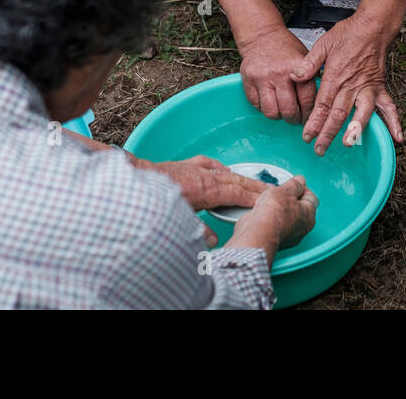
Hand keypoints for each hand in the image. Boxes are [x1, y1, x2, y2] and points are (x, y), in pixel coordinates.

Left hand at [126, 153, 267, 247]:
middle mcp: (205, 176)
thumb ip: (199, 230)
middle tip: (269, 189)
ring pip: (224, 173)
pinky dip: (220, 168)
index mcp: (207, 190)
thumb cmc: (156, 201)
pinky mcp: (186, 165)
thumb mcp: (180, 218)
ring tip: (252, 183)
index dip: (252, 197)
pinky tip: (224, 170)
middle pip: (235, 181)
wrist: (136, 178)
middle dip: (253, 186)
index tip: (267, 199)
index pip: (237, 194)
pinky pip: (209, 164)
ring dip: (240, 178)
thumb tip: (210, 241)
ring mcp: (196, 169)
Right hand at [228, 176, 317, 261]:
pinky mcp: (276, 239)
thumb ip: (295, 184)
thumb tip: (300, 181)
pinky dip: (271, 218)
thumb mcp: (285, 190)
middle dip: (289, 198)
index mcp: (309, 215)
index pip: (311, 198)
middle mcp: (302, 228)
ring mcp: (289, 236)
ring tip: (269, 200)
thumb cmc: (273, 214)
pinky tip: (263, 212)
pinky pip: (276, 225)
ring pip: (287, 217)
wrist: (257, 234)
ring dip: (279, 208)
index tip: (294, 184)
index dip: (302, 188)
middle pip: (299, 208)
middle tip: (280, 191)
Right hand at [238, 24, 314, 123]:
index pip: (307, 100)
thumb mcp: (306, 57)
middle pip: (288, 110)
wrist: (262, 36)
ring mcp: (261, 78)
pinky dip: (263, 108)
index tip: (309, 116)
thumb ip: (312, 77)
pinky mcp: (248, 81)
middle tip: (296, 118)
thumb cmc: (286, 48)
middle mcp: (279, 73)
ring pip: (271, 112)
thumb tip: (319, 102)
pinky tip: (270, 102)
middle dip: (294, 119)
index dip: (309, 113)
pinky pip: (256, 106)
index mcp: (297, 67)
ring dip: (278, 116)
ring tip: (282, 111)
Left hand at [293, 8, 403, 155]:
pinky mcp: (380, 87)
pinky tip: (397, 138)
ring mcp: (368, 88)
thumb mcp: (323, 43)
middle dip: (328, 133)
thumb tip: (295, 76)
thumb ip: (309, 62)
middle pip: (339, 114)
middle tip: (319, 149)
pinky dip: (394, 122)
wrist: (373, 26)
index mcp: (336, 76)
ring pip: (361, 113)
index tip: (307, 136)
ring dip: (355, 130)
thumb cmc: (348, 34)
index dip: (314, 122)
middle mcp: (352, 85)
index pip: (323, 105)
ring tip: (348, 144)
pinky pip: (389, 107)